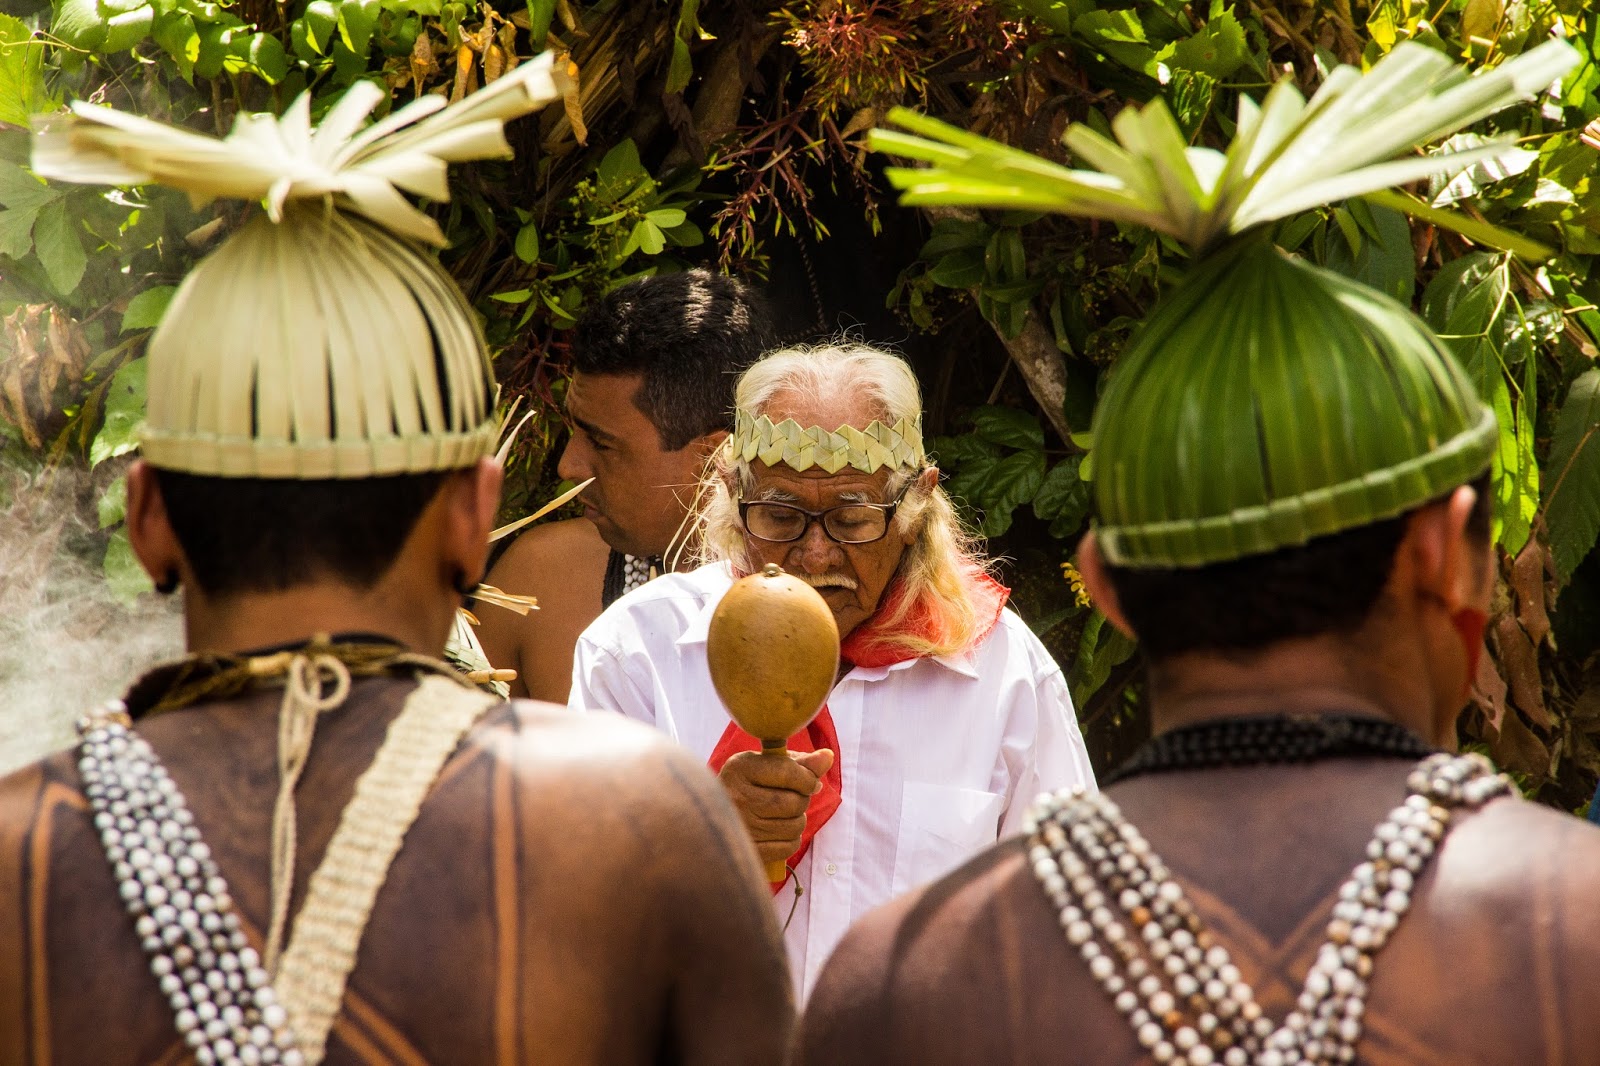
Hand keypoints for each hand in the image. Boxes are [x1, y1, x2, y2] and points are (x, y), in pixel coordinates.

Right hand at [718, 748, 835, 867]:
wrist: (716, 816)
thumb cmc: (750, 785)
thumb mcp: (767, 765)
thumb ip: (800, 762)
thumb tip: (828, 757)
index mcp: (740, 768)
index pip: (788, 772)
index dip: (809, 778)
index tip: (810, 781)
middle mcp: (737, 797)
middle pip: (795, 802)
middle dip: (802, 800)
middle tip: (792, 798)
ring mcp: (742, 826)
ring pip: (795, 825)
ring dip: (798, 820)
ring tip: (783, 814)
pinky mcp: (749, 850)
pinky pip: (789, 846)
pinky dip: (791, 839)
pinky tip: (779, 830)